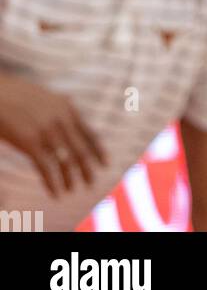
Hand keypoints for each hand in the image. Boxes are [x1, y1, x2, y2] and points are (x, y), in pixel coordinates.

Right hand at [0, 72, 106, 196]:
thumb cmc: (17, 96)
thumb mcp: (45, 99)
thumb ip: (59, 111)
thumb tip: (69, 125)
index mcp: (66, 108)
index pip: (89, 133)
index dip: (98, 150)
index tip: (105, 163)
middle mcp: (60, 119)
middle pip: (80, 149)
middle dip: (87, 168)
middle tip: (91, 183)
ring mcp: (46, 130)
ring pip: (66, 160)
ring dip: (70, 178)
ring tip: (71, 189)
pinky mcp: (30, 141)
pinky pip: (46, 167)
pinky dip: (53, 183)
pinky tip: (55, 193)